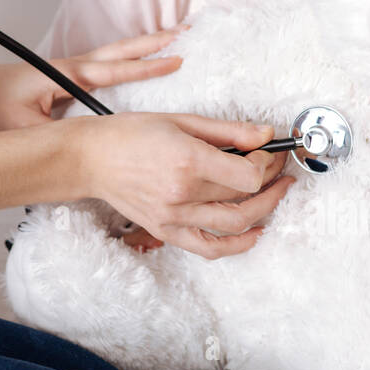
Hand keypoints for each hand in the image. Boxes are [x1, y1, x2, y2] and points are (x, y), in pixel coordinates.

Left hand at [0, 26, 191, 132]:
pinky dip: (132, 60)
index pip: (116, 70)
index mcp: (68, 76)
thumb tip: (84, 148)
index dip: (147, 68)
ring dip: (147, 47)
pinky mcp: (73, 76)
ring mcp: (75, 69)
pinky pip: (110, 65)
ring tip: (176, 39)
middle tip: (187, 33)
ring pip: (118, 54)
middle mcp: (75, 66)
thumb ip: (53, 138)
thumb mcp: (23, 128)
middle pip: (123, 51)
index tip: (176, 59)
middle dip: (156, 42)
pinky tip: (146, 62)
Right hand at [66, 111, 296, 259]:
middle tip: (278, 169)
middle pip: (245, 199)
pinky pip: (210, 249)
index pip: (247, 176)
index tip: (266, 152)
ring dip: (263, 211)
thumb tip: (265, 134)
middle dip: (270, 181)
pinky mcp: (166, 232)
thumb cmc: (130, 133)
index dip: (266, 164)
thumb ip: (228, 130)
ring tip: (274, 195)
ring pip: (234, 226)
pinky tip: (254, 231)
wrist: (91, 158)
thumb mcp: (182, 120)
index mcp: (187, 161)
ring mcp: (173, 217)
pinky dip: (237, 245)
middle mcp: (182, 193)